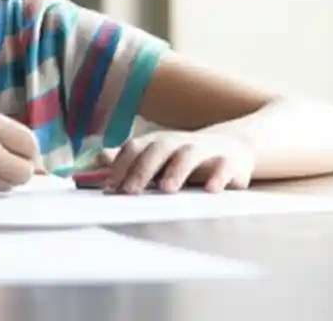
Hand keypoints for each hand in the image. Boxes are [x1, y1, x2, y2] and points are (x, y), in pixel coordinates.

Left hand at [99, 131, 254, 193]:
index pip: (134, 148)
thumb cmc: (186, 157)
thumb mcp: (157, 156)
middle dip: (142, 169)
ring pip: (188, 154)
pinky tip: (211, 190)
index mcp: (158, 142)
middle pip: (158, 149)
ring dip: (177, 170)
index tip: (109, 188)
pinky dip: (218, 177)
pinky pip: (224, 166)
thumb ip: (130, 160)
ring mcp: (205, 150)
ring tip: (167, 189)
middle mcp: (179, 142)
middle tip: (129, 191)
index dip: (120, 166)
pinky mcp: (229, 161)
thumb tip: (98, 159)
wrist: (234, 148)